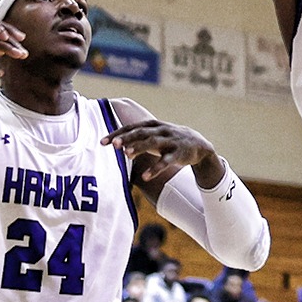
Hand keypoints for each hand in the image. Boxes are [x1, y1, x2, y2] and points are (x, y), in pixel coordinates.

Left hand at [104, 119, 220, 182]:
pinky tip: (146, 176)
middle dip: (127, 138)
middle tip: (114, 145)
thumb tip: (115, 144)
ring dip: (140, 147)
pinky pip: (166, 161)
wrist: (198, 145)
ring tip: (127, 155)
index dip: (117, 134)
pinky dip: (155, 168)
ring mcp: (170, 141)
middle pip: (141, 132)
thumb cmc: (169, 141)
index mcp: (152, 125)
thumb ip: (136, 138)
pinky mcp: (178, 153)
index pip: (131, 128)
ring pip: (153, 143)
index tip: (102, 142)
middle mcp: (161, 131)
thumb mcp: (154, 136)